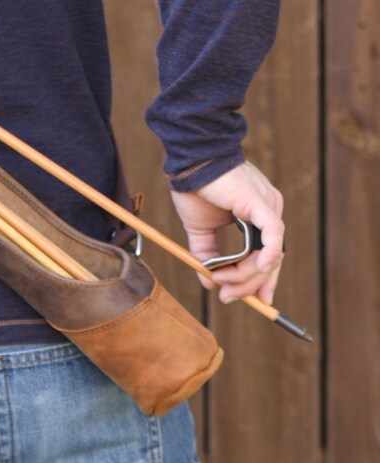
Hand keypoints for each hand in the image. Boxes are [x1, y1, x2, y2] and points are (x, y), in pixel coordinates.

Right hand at [170, 161, 284, 304]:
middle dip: (251, 285)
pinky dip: (267, 256)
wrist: (190, 161)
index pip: (269, 255)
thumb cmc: (195, 188)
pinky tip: (254, 270)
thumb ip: (207, 254)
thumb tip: (209, 282)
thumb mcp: (200, 229)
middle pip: (271, 260)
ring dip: (246, 275)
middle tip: (227, 298)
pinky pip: (273, 236)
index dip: (261, 280)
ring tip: (220, 281)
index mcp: (259, 215)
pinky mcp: (263, 205)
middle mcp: (271, 211)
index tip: (251, 300)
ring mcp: (270, 207)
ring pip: (269, 253)